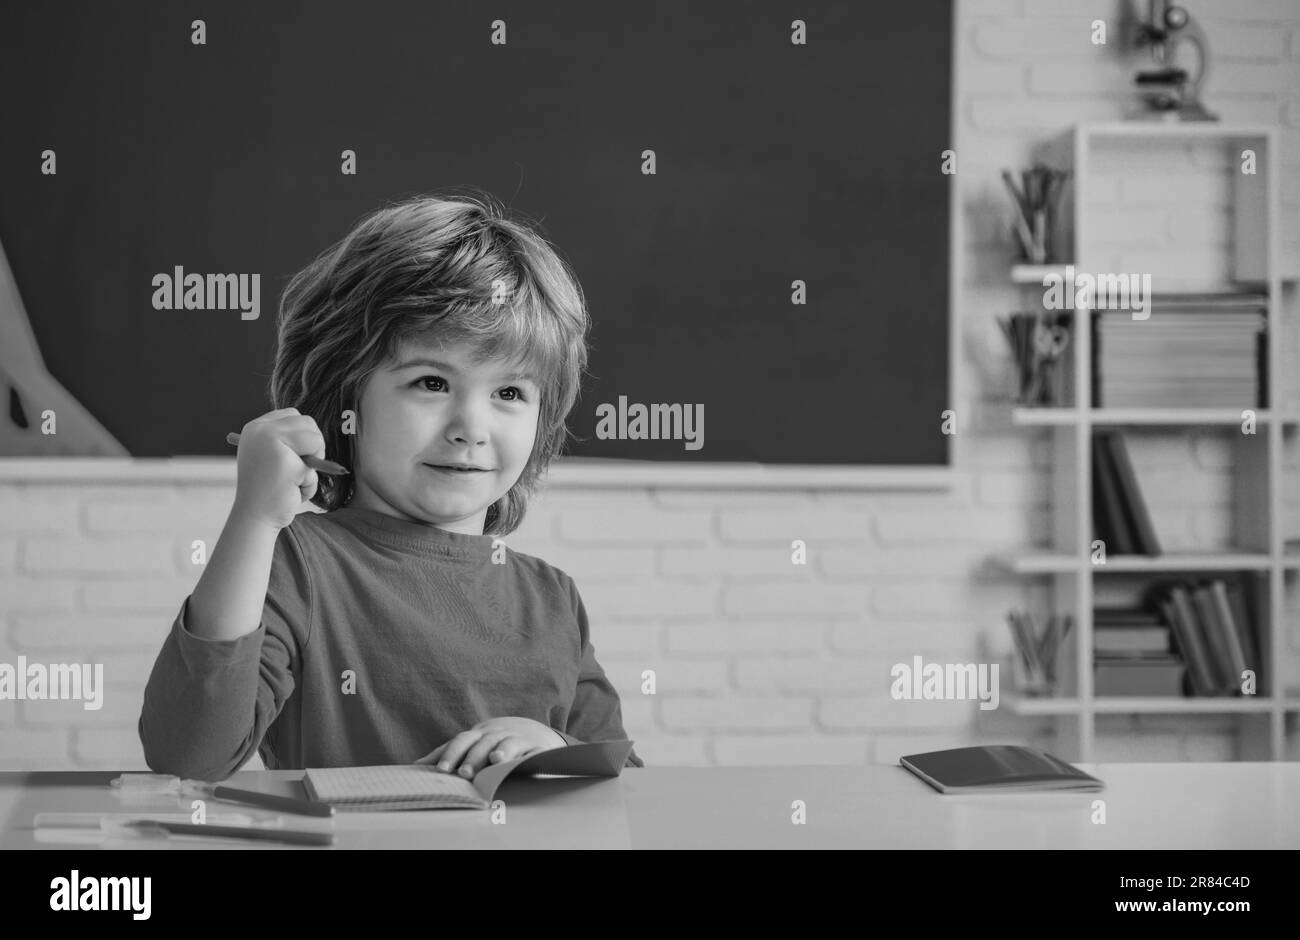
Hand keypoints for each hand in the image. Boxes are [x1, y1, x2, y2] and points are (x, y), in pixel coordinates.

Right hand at [230, 408, 327, 530]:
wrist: (254, 518)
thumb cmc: (268, 490)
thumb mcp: (273, 458)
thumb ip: (288, 442)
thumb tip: (317, 436)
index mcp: (255, 428)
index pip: (294, 416)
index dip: (303, 436)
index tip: (292, 455)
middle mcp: (260, 430)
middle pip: (308, 422)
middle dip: (313, 446)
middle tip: (298, 469)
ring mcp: (272, 443)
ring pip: (317, 440)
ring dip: (313, 465)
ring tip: (292, 481)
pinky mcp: (286, 462)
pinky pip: (316, 469)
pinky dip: (309, 484)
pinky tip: (291, 492)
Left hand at [414, 717, 565, 778]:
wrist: (532, 734)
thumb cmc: (492, 744)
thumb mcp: (471, 746)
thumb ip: (445, 754)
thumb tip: (413, 767)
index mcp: (477, 735)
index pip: (462, 741)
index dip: (452, 753)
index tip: (441, 770)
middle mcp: (496, 735)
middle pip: (483, 743)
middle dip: (473, 757)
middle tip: (464, 773)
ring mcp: (517, 740)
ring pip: (507, 744)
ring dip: (500, 752)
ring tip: (494, 761)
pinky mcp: (536, 748)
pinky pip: (532, 751)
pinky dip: (529, 755)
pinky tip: (523, 762)